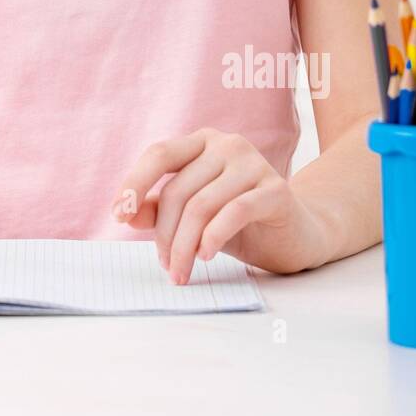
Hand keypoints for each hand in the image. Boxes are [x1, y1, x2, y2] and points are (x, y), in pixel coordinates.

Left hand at [109, 128, 327, 280]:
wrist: (298, 235)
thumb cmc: (239, 223)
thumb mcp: (194, 216)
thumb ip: (160, 210)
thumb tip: (126, 214)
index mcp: (202, 143)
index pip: (159, 154)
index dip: (134, 183)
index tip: (118, 215)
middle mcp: (227, 144)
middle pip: (178, 190)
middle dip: (165, 234)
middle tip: (166, 267)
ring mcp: (253, 163)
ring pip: (202, 205)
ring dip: (185, 246)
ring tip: (181, 272)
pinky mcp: (276, 189)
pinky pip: (233, 212)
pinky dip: (213, 237)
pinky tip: (206, 256)